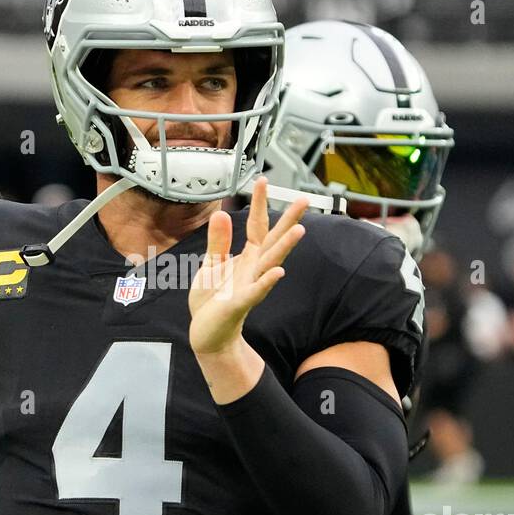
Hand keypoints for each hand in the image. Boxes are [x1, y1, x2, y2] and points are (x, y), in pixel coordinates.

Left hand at [188, 177, 307, 358]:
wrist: (208, 334)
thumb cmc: (212, 301)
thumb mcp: (210, 265)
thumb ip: (218, 241)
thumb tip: (221, 212)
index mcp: (247, 258)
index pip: (257, 225)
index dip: (259, 203)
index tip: (262, 180)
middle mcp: (253, 269)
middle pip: (274, 241)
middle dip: (288, 221)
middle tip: (304, 201)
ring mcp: (250, 286)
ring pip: (270, 264)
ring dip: (284, 248)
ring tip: (299, 231)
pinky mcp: (240, 304)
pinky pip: (256, 292)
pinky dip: (267, 282)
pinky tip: (278, 272)